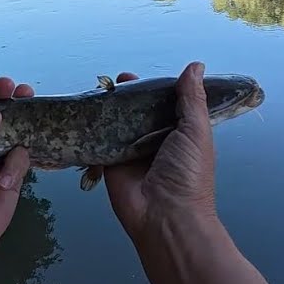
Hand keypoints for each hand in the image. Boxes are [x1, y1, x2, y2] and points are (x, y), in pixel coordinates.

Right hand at [105, 62, 218, 242]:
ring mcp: (131, 151)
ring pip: (119, 122)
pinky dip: (94, 125)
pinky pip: (101, 139)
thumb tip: (196, 66)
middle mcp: (155, 141)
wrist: (165, 217)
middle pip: (140, 111)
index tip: (146, 75)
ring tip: (102, 88)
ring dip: (111, 107)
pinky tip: (86, 108)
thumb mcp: (196, 131)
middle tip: (119, 80)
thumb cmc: (188, 175)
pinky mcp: (110, 161)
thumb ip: (192, 99)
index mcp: (181, 134)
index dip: (158, 89)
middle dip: (130, 95)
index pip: (168, 104)